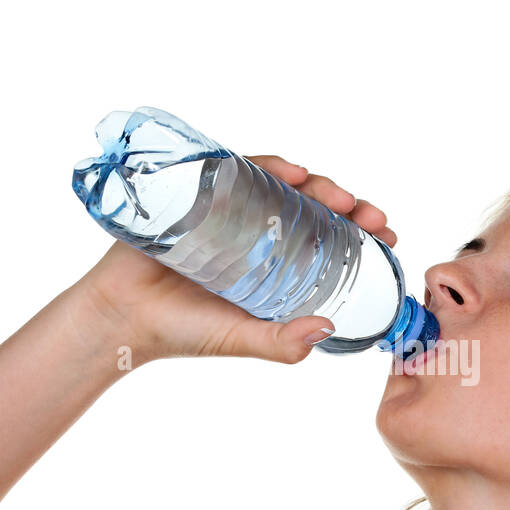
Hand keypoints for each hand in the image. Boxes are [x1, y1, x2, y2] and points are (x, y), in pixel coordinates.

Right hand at [74, 156, 396, 364]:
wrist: (121, 316)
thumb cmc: (183, 331)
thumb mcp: (243, 339)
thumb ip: (282, 343)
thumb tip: (328, 330)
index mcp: (276, 267)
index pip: (328, 243)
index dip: (361, 236)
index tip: (387, 235)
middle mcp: (259, 235)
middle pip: (315, 211)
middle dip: (349, 209)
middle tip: (371, 217)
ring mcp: (233, 211)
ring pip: (285, 188)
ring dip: (319, 186)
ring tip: (341, 197)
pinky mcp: (203, 193)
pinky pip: (242, 170)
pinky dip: (271, 167)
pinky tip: (293, 172)